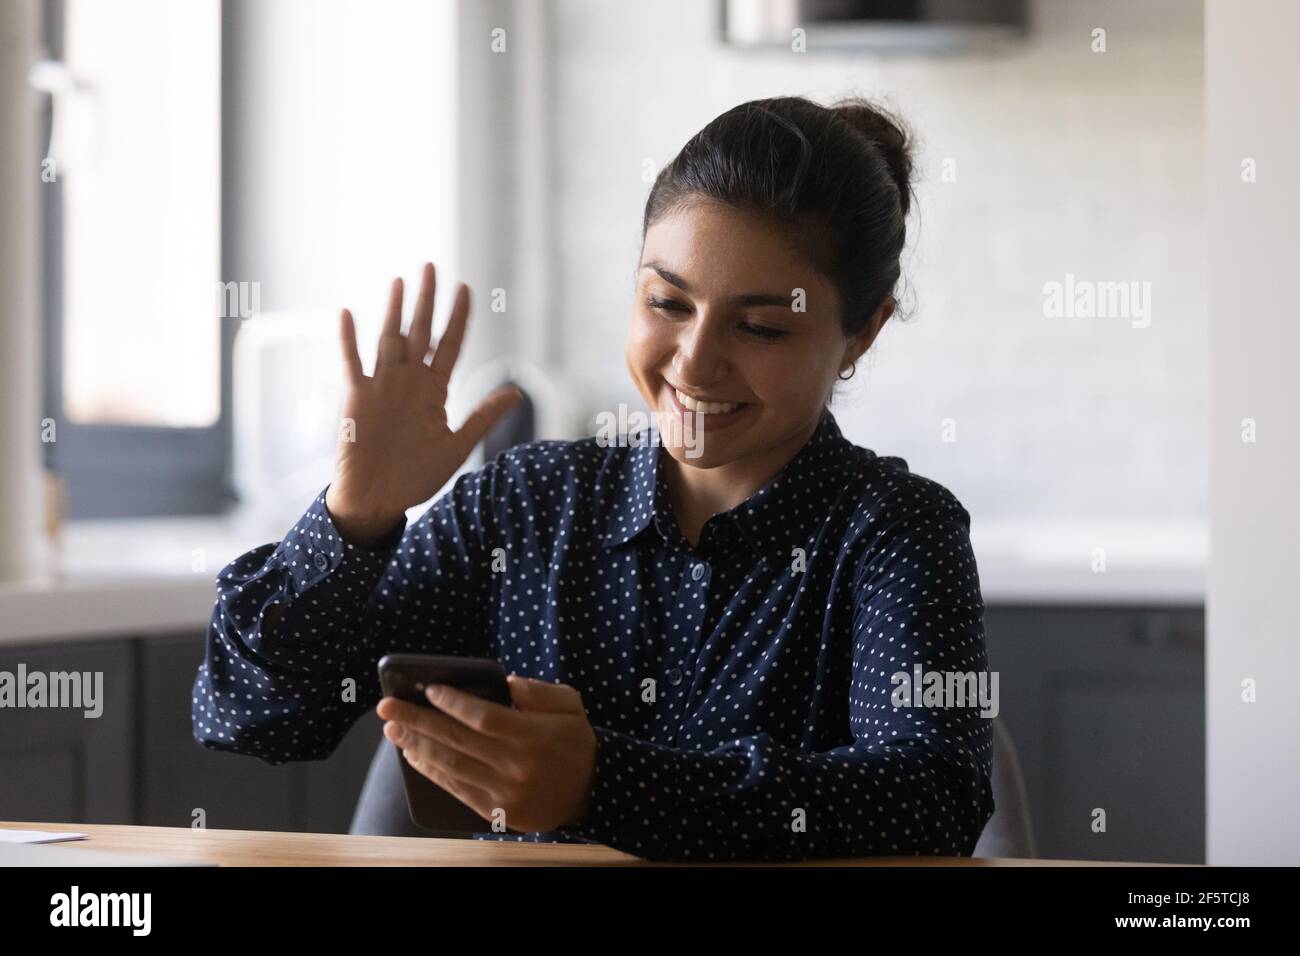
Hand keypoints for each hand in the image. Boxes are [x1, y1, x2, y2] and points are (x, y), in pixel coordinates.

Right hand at [325, 262, 521, 544]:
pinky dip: (349, 340)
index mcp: (433, 391)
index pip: (449, 345)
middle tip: (432, 267)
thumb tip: (515, 392)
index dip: (458, 318)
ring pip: (388, 339)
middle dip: (427, 301)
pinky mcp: (357, 398)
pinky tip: (348, 314)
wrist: (379, 499)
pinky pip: (352, 363)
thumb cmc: (416, 476)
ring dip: (394, 311)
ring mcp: (382, 386)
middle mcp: (408, 382)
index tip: (466, 289)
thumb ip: (483, 416)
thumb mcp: (457, 445)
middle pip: (420, 332)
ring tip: (401, 281)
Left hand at [377, 675, 597, 832]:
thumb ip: (537, 691)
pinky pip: (457, 790)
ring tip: (394, 730)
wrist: (594, 792)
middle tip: (387, 707)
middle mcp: (515, 767)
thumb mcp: (570, 705)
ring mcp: (504, 794)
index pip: (482, 717)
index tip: (429, 689)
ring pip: (450, 767)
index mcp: (533, 737)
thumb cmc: (576, 741)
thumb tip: (502, 684)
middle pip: (456, 741)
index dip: (452, 703)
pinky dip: (432, 772)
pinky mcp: (498, 813)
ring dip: (417, 747)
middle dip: (416, 721)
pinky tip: (415, 756)